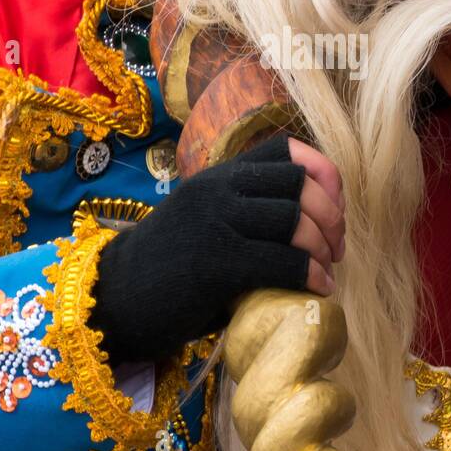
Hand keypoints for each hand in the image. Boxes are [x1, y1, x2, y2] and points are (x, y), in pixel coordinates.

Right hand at [91, 134, 344, 361]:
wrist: (112, 300)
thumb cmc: (166, 271)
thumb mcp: (206, 224)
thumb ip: (247, 215)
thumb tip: (311, 227)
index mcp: (217, 176)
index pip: (286, 150)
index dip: (323, 174)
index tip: (336, 207)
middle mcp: (217, 189)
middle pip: (299, 183)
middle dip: (331, 215)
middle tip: (337, 247)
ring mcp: (215, 223)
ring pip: (295, 220)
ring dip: (323, 247)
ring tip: (327, 270)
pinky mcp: (216, 263)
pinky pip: (282, 261)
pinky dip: (312, 275)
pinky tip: (320, 289)